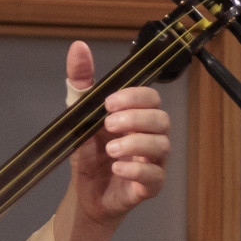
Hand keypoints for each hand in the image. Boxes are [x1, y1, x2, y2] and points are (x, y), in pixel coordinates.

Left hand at [66, 42, 172, 228]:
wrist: (85, 193)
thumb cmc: (89, 153)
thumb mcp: (79, 115)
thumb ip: (81, 83)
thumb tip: (78, 47)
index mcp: (137, 117)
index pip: (152, 98)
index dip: (135, 97)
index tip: (109, 103)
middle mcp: (151, 136)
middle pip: (162, 119)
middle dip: (135, 119)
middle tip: (108, 124)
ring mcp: (153, 162)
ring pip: (162, 146)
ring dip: (135, 144)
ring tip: (110, 150)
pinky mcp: (150, 186)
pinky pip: (155, 176)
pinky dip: (136, 169)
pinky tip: (117, 167)